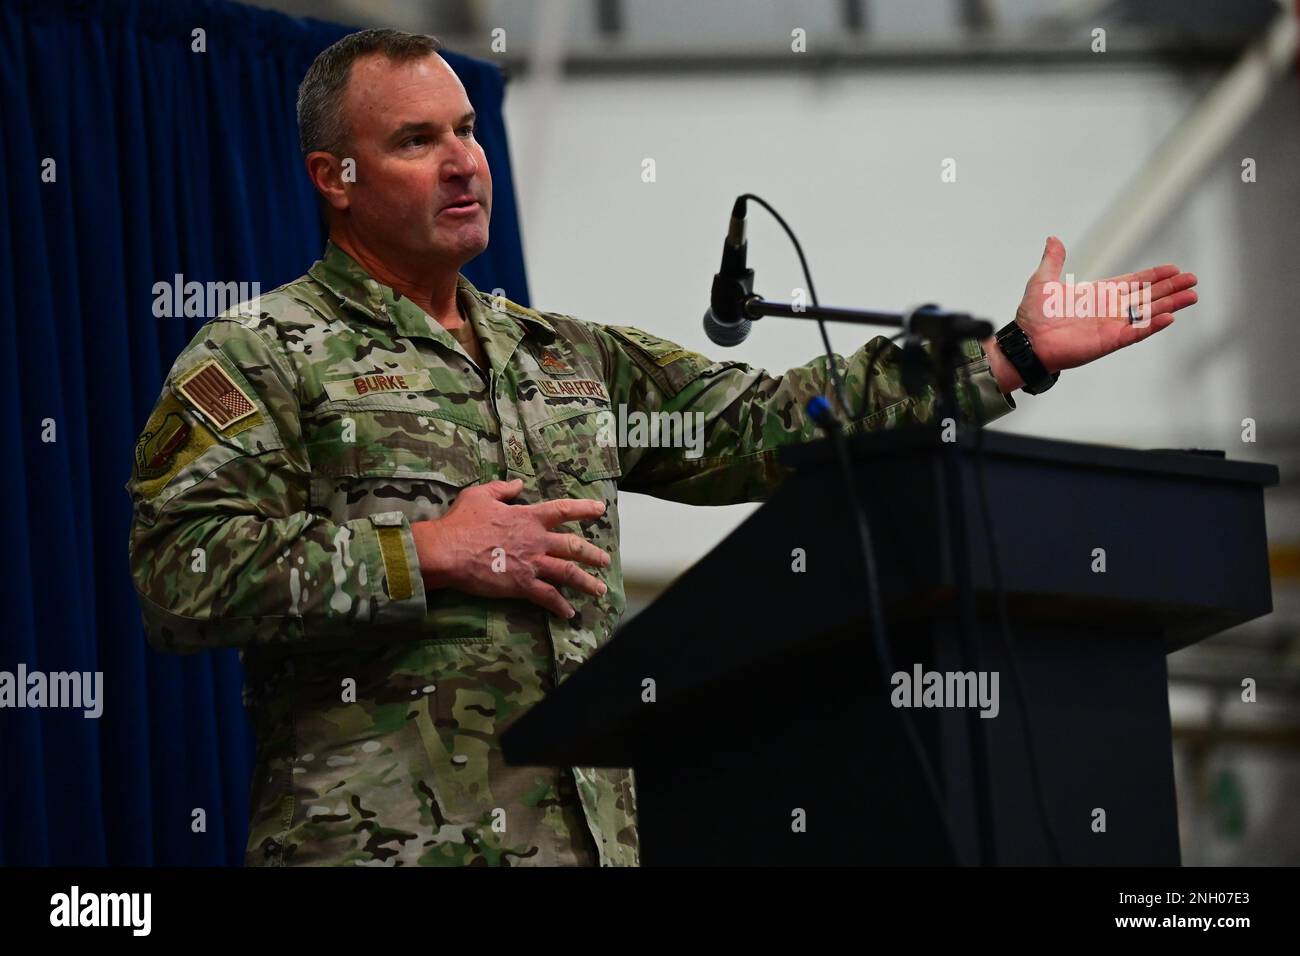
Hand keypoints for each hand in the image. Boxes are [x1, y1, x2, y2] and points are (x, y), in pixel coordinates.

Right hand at [411, 478, 610, 618]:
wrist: (447, 551)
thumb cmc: (461, 521)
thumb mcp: (480, 495)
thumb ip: (502, 489)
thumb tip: (519, 483)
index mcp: (528, 517)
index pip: (563, 510)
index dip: (584, 509)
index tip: (600, 510)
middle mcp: (536, 540)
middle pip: (573, 546)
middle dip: (592, 554)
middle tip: (605, 559)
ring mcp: (531, 563)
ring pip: (568, 573)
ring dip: (587, 582)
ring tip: (600, 589)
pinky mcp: (521, 585)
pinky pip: (547, 596)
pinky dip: (559, 605)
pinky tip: (569, 612)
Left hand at [984, 236, 1198, 389]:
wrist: (1025, 342)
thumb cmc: (1032, 316)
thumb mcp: (1043, 281)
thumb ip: (1053, 260)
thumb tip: (1053, 239)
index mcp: (1097, 294)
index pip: (1133, 283)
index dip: (1153, 276)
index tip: (1173, 268)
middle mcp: (1108, 309)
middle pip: (1146, 296)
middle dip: (1169, 288)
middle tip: (1192, 280)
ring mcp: (1110, 325)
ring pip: (1147, 313)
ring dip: (1169, 305)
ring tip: (1191, 296)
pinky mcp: (1108, 341)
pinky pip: (1135, 332)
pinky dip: (1151, 325)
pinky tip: (1169, 317)